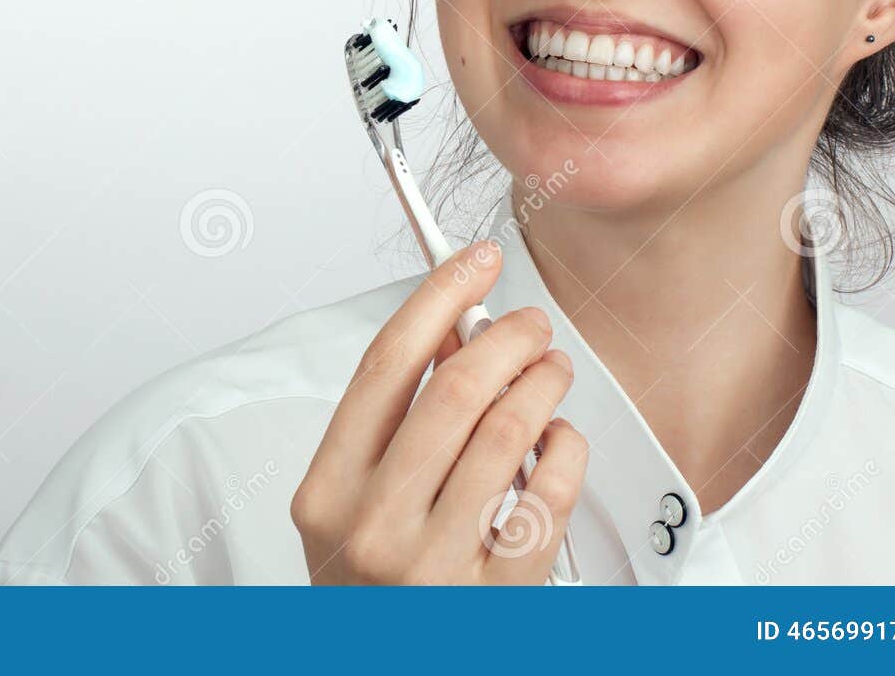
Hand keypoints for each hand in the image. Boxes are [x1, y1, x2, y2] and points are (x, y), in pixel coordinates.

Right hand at [290, 239, 586, 583]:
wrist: (379, 674)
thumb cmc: (373, 590)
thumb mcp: (350, 507)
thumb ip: (391, 426)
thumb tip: (450, 330)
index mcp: (328, 491)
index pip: (386, 364)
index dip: (438, 296)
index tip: (474, 260)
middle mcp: (373, 527)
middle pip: (455, 387)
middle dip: (508, 335)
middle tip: (529, 324)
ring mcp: (434, 568)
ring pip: (511, 431)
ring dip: (545, 382)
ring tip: (552, 373)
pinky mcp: (495, 599)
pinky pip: (550, 496)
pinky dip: (567, 450)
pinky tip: (560, 441)